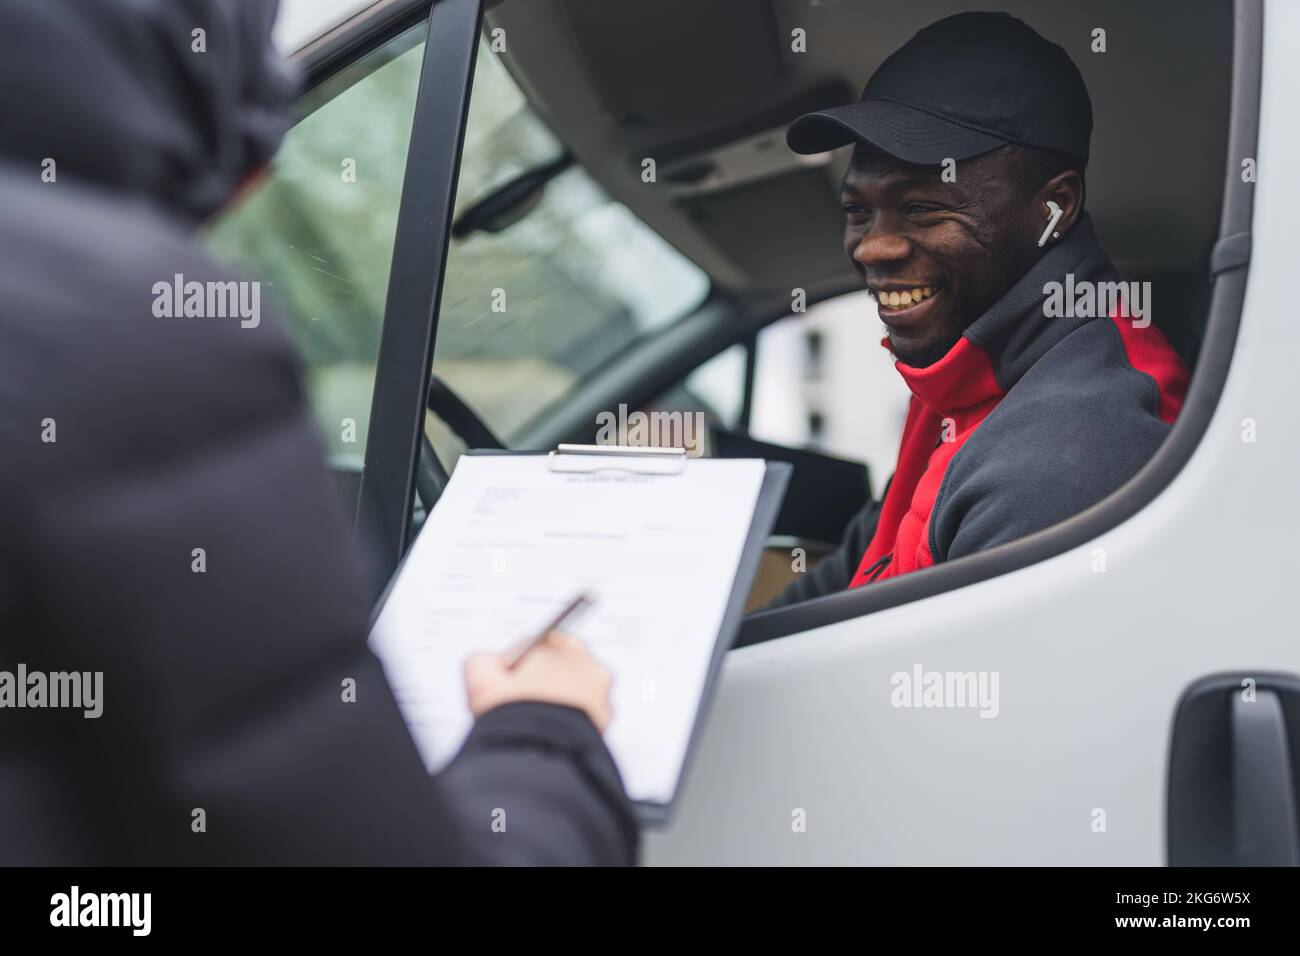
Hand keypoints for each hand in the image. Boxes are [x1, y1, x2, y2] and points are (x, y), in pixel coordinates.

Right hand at [464, 632, 612, 732]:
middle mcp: (584, 659)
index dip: (525, 666)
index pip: (540, 646)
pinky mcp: (608, 715)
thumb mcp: (479, 676)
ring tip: (543, 719)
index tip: (516, 682)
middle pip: (563, 666)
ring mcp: (600, 687)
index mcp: (556, 642)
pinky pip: (592, 714)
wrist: (538, 751)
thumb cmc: (511, 712)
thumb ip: (486, 661)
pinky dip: (577, 720)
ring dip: (565, 700)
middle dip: (548, 680)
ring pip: (580, 689)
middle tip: (528, 702)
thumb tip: (495, 665)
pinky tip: (557, 730)